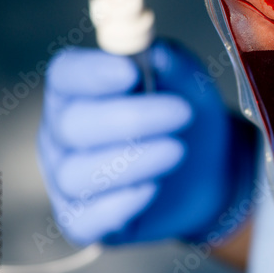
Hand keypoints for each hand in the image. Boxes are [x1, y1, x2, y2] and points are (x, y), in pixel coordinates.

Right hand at [37, 40, 256, 245]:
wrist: (211, 170)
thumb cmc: (188, 116)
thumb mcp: (190, 82)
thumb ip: (172, 62)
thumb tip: (155, 52)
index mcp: (79, 89)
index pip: (65, 75)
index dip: (92, 74)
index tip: (131, 73)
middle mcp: (62, 132)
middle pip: (72, 125)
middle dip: (131, 119)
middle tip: (181, 113)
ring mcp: (67, 178)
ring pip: (77, 174)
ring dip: (134, 162)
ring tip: (177, 151)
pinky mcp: (81, 219)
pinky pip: (84, 219)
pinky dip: (118, 206)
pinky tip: (152, 190)